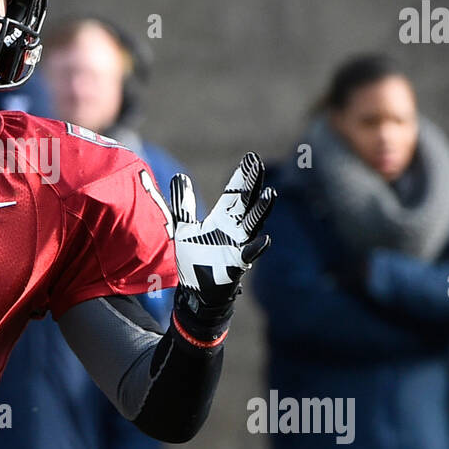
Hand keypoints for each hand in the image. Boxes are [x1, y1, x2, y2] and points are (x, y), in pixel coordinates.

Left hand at [169, 152, 276, 312]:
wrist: (195, 290)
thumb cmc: (194, 259)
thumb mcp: (183, 227)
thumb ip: (183, 204)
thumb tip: (179, 176)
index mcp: (222, 219)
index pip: (235, 193)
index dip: (242, 176)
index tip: (250, 158)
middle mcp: (234, 230)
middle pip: (246, 203)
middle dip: (252, 184)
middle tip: (258, 164)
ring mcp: (238, 246)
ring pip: (252, 225)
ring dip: (261, 211)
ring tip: (269, 194)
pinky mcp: (236, 265)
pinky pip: (249, 255)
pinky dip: (256, 248)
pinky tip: (264, 239)